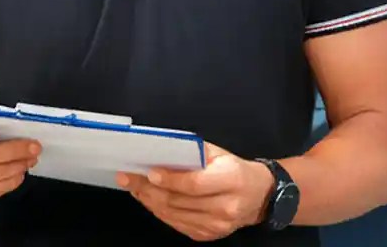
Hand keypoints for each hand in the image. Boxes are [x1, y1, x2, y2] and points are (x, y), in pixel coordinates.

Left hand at [117, 143, 274, 241]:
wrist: (258, 196)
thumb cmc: (234, 170)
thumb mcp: (219, 154)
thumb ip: (192, 152)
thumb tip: (158, 151)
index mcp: (230, 180)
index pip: (194, 184)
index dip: (169, 179)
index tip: (148, 172)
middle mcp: (225, 206)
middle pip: (178, 201)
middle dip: (148, 189)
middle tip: (128, 177)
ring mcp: (216, 225)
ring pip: (173, 214)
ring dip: (148, 200)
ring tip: (133, 186)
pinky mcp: (208, 234)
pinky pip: (176, 223)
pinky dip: (158, 211)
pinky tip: (148, 199)